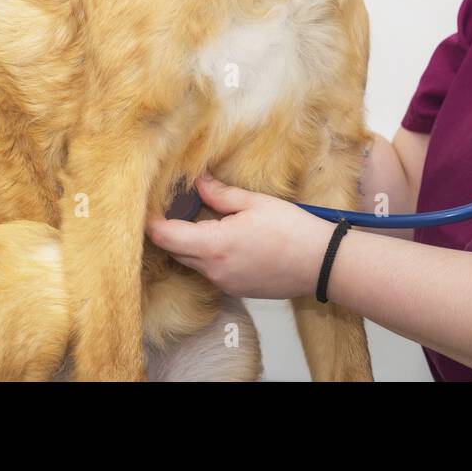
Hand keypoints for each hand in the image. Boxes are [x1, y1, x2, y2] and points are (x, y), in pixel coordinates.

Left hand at [146, 171, 336, 300]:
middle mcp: (213, 270)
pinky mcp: (236, 289)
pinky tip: (228, 238)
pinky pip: (212, 271)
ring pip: (194, 262)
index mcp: (214, 245)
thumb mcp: (255, 203)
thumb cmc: (293, 231)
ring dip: (192, 243)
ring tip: (204, 219)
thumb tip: (198, 182)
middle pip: (175, 251)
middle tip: (176, 206)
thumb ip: (221, 194)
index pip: (165, 237)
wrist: (322, 264)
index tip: (149, 207)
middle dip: (172, 230)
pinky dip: (210, 254)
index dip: (152, 222)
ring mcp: (224, 283)